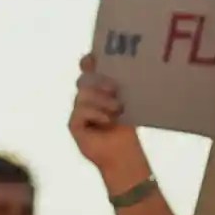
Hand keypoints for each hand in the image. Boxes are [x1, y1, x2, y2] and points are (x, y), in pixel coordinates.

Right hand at [71, 54, 214, 183]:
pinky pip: (79, 112)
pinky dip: (94, 113)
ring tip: (117, 109)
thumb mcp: (130, 105)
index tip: (94, 57)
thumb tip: (140, 66)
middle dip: (98, 81)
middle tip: (115, 88)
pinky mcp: (74, 124)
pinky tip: (106, 120)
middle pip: (83, 80)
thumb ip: (126, 89)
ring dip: (100, 100)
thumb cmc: (128, 131)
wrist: (124, 157)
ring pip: (82, 95)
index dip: (89, 62)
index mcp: (98, 90)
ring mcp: (78, 111)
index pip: (88, 70)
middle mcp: (86, 98)